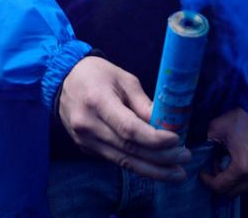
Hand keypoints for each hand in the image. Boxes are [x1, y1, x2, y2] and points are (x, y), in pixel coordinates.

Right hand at [58, 56, 190, 180]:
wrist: (62, 79)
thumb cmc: (97, 74)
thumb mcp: (124, 79)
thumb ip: (143, 103)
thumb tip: (166, 124)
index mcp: (98, 102)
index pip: (128, 128)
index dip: (154, 139)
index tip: (176, 140)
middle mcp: (88, 126)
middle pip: (128, 150)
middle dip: (160, 159)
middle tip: (184, 160)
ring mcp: (84, 140)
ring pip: (122, 162)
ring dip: (152, 170)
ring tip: (176, 173)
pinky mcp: (86, 148)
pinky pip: (115, 160)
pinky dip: (137, 165)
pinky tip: (156, 168)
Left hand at [200, 107, 247, 196]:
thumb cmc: (241, 118)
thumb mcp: (216, 129)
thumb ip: (206, 144)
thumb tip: (200, 153)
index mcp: (242, 167)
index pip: (221, 187)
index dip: (208, 181)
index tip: (203, 172)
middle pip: (233, 192)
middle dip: (220, 183)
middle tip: (215, 168)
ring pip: (245, 189)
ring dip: (233, 181)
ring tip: (228, 165)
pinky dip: (245, 178)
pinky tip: (240, 163)